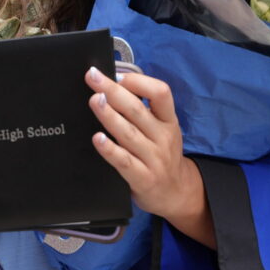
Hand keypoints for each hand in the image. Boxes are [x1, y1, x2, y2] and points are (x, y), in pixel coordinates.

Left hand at [85, 67, 215, 248]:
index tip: (117, 75)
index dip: (138, 82)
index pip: (161, 93)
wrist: (177, 193)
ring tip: (94, 100)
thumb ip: (142, 111)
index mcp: (168, 121)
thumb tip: (110, 87)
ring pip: (129, 133)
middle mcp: (163, 137)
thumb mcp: (162, 129)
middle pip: (137, 110)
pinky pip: (124, 162)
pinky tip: (97, 139)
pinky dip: (110, 149)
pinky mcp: (143, 178)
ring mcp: (154, 159)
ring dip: (109, 115)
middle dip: (113, 90)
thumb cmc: (161, 154)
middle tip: (93, 77)